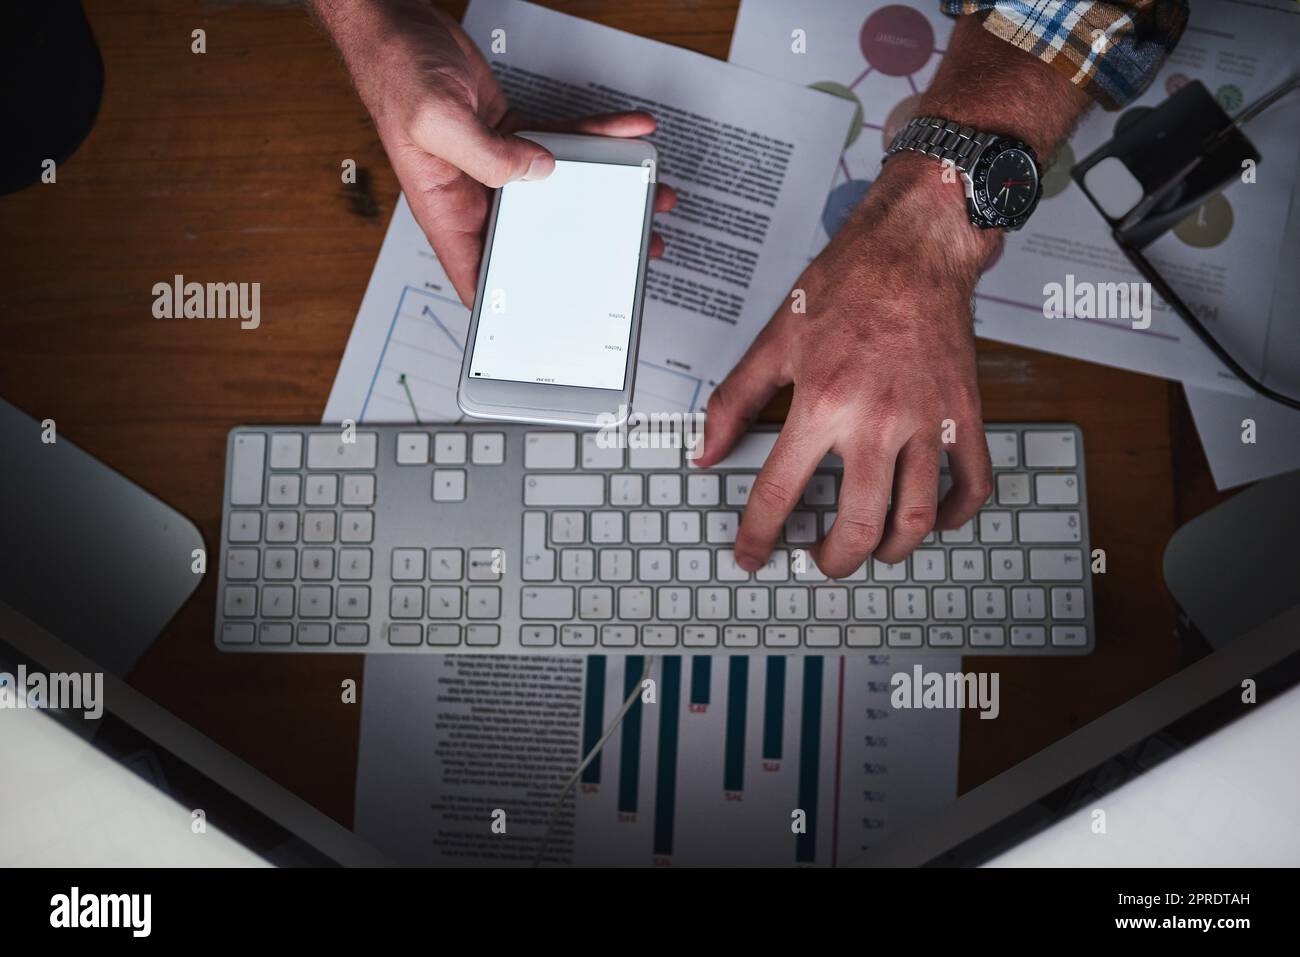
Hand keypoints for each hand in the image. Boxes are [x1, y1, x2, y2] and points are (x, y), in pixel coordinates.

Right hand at [314, 0, 674, 303]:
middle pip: (536, 240)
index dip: (509, 308)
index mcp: (447, 212)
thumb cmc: (396, 73)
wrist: (399, 26)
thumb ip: (488, 156)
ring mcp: (498, 167)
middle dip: (585, 248)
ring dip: (606, 193)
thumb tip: (538, 173)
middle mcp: (475, 197)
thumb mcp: (436, 121)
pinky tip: (629, 133)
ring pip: (561, 192)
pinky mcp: (514, 137)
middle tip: (631, 253)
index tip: (550, 325)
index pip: (479, 277)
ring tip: (648, 196)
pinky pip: (564, 144)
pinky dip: (598, 138)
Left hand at [693, 153, 997, 577]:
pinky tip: (930, 519)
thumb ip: (734, 401)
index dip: (757, 537)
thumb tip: (707, 452)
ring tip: (870, 549)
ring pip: (914, 519)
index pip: (779, 495)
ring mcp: (925, 422)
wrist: (914, 247)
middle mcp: (875, 421)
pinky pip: (969, 485)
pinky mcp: (963, 415)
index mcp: (821, 404)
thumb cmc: (847, 284)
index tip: (752, 554)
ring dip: (889, 550)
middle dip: (831, 561)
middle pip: (855, 526)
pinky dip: (952, 517)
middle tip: (818, 560)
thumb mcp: (774, 340)